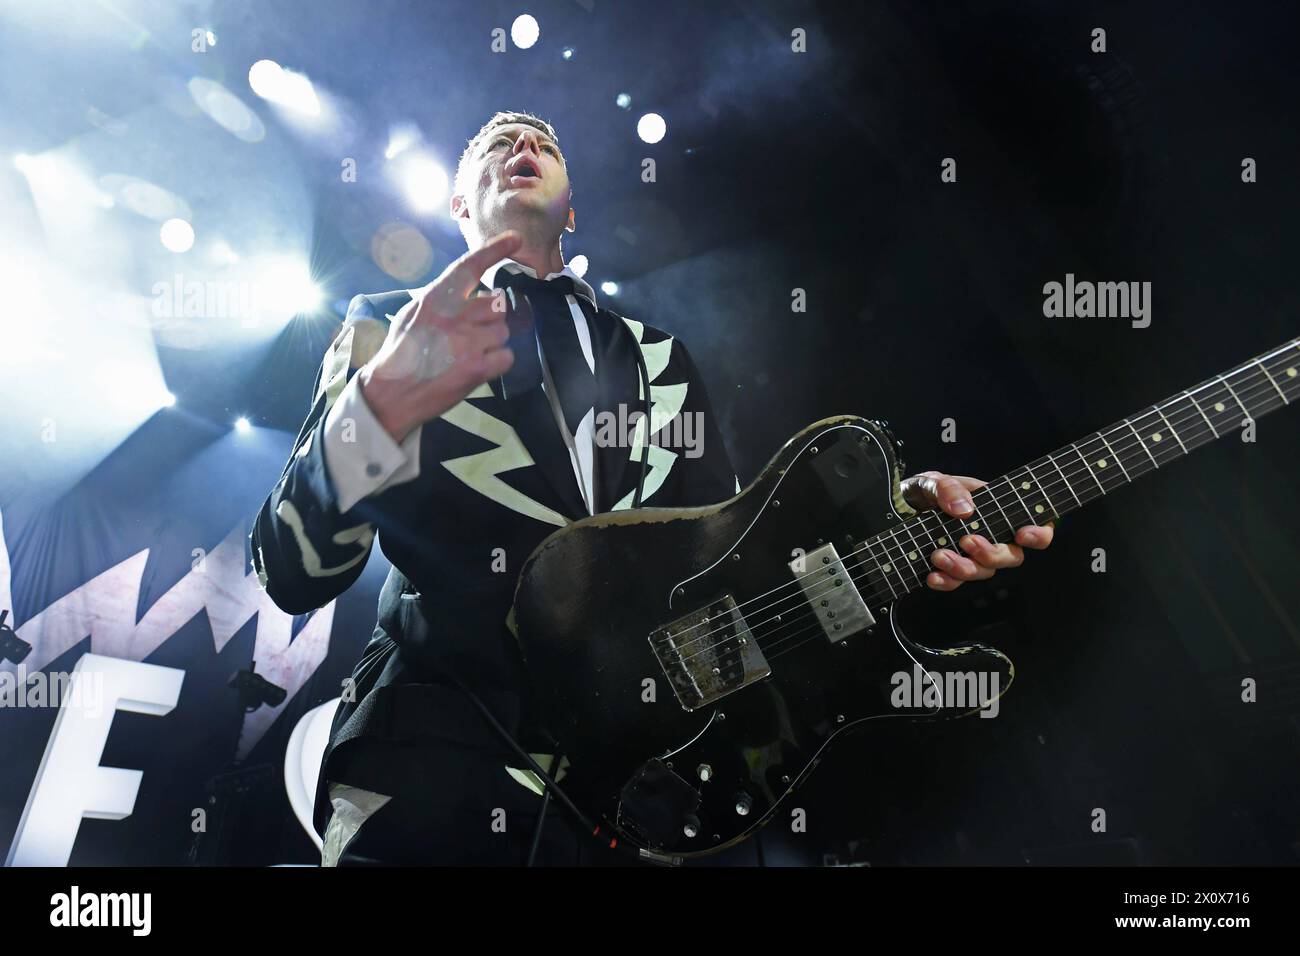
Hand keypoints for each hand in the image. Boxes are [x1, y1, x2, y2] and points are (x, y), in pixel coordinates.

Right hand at [358, 230, 522, 442]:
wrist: (392, 394)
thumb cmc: (401, 353)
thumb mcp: (411, 314)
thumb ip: (439, 299)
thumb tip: (465, 288)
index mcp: (436, 299)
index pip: (470, 266)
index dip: (494, 250)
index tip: (515, 239)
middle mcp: (454, 316)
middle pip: (496, 306)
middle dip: (489, 320)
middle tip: (469, 336)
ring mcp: (468, 342)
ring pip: (503, 331)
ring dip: (491, 342)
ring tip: (466, 354)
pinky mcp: (478, 368)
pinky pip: (507, 356)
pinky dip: (497, 363)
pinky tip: (477, 368)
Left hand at [901, 470, 1053, 591]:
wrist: (910, 505)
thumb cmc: (935, 491)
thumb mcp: (939, 482)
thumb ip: (951, 489)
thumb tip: (965, 510)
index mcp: (1003, 513)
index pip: (1037, 527)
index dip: (1038, 535)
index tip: (1022, 534)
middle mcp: (996, 538)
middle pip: (1011, 557)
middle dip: (991, 554)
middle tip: (966, 541)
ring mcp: (976, 556)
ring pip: (984, 571)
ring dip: (963, 568)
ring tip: (938, 555)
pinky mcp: (956, 569)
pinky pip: (957, 582)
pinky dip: (946, 582)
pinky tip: (932, 576)